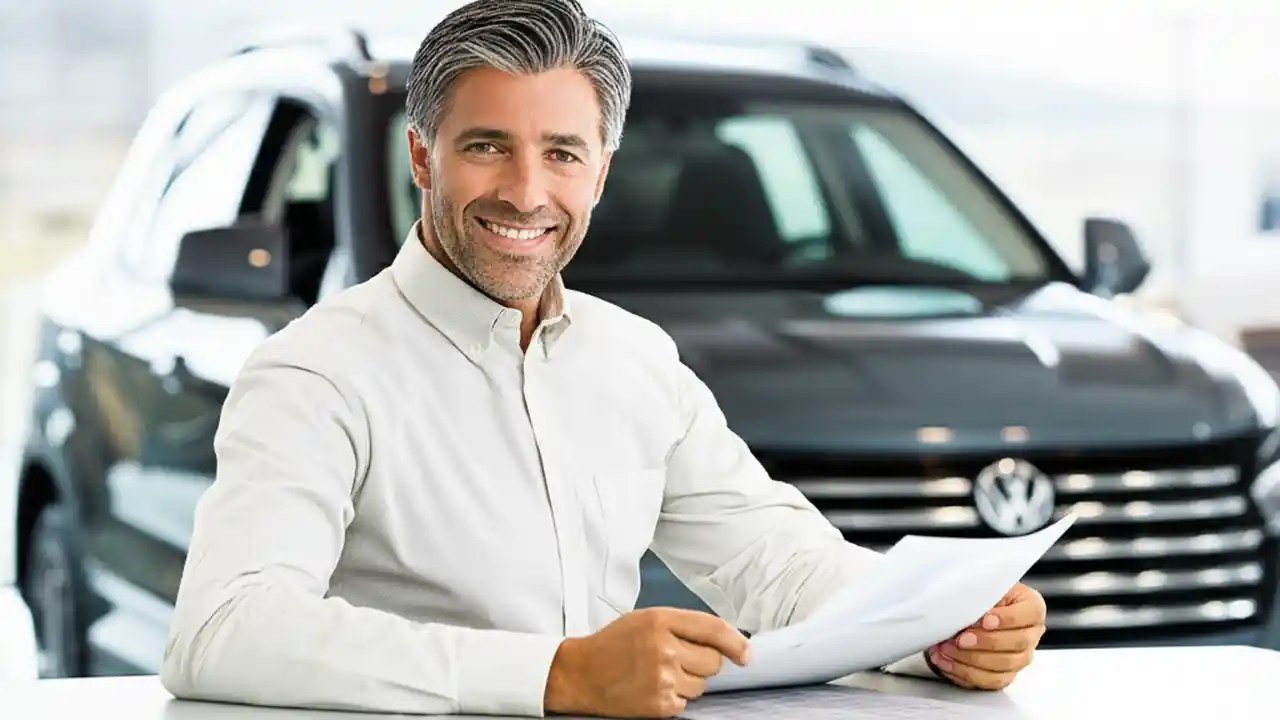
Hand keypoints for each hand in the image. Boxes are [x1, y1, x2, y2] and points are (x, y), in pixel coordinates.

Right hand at [544, 607, 750, 717]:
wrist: (579, 674)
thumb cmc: (613, 645)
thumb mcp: (644, 620)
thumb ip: (681, 626)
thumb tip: (722, 643)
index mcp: (660, 620)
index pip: (712, 628)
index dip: (736, 642)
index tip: (748, 653)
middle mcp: (663, 648)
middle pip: (713, 661)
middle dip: (702, 663)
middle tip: (677, 660)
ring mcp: (662, 678)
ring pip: (701, 685)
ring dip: (687, 682)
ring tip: (658, 675)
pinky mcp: (659, 704)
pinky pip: (686, 704)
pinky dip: (674, 699)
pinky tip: (652, 689)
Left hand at [926, 583, 1045, 690]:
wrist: (968, 611)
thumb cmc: (979, 596)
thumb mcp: (983, 586)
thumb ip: (982, 592)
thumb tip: (967, 605)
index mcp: (1032, 607)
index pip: (1030, 614)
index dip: (1007, 619)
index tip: (985, 620)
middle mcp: (1031, 634)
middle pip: (1017, 643)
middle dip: (985, 642)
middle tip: (960, 638)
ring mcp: (1020, 657)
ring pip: (1003, 665)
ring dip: (971, 659)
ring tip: (947, 649)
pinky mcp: (1005, 675)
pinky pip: (990, 681)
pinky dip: (965, 672)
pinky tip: (947, 662)